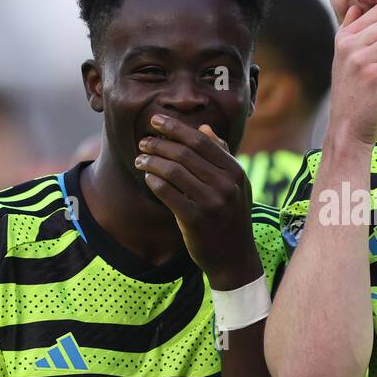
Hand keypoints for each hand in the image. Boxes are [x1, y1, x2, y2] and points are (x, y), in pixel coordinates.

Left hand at [136, 118, 258, 287]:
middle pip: (184, 153)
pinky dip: (153, 181)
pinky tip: (147, 178)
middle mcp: (226, 185)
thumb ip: (221, 155)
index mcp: (235, 171)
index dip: (175, 127)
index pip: (201, 141)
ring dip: (151, 161)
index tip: (155, 120)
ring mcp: (212, 203)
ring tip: (140, 159)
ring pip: (173, 171)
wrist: (235, 256)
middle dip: (158, 143)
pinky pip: (167, 193)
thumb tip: (204, 128)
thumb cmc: (231, 216)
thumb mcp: (236, 185)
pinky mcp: (196, 220)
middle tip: (143, 142)